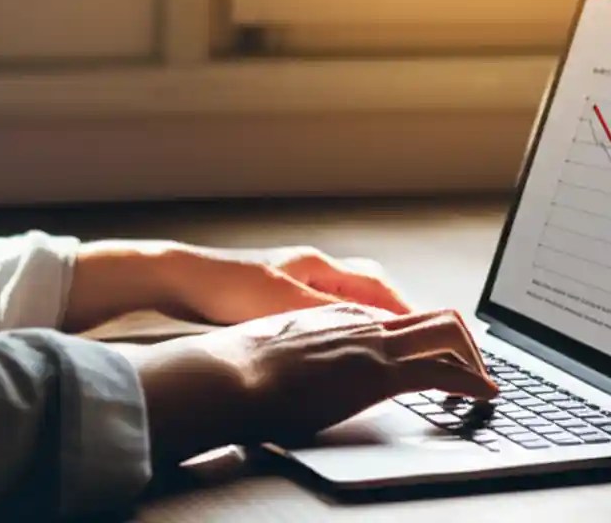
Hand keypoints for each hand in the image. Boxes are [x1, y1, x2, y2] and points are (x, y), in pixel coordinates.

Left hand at [65, 241, 411, 331]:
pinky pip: (325, 309)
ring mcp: (295, 282)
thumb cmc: (227, 286)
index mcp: (319, 266)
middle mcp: (312, 270)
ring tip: (382, 342)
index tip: (428, 328)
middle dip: (392, 311)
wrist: (182, 281)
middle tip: (413, 336)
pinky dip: (341, 324)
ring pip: (346, 299)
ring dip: (366, 317)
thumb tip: (373, 326)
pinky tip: (337, 343)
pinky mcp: (278, 297)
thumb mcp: (285, 304)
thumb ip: (330, 314)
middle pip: (368, 287)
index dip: (405, 309)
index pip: (378, 286)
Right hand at [109, 304, 497, 466]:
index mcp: (339, 316)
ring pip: (447, 334)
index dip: (428, 337)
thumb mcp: (281, 352)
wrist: (228, 375)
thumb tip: (303, 374)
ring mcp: (372, 344)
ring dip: (474, 361)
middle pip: (434, 317)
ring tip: (485, 385)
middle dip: (465, 344)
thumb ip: (304, 355)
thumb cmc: (241, 371)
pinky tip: (484, 396)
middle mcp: (362, 322)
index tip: (440, 358)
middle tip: (476, 371)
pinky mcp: (377, 373)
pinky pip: (441, 371)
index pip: (399, 318)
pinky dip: (472, 382)